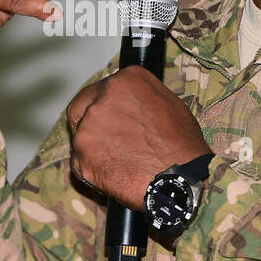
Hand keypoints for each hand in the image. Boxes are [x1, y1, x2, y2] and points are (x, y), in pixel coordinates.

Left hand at [65, 66, 210, 208]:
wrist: (180, 179)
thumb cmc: (181, 146)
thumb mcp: (167, 104)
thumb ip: (138, 99)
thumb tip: (128, 105)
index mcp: (125, 80)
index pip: (97, 90)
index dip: (100, 106)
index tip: (107, 119)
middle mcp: (102, 98)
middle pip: (80, 109)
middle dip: (88, 124)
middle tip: (105, 140)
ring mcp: (88, 127)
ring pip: (80, 138)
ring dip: (93, 149)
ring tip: (120, 162)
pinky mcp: (81, 155)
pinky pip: (79, 164)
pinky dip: (92, 170)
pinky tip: (114, 174)